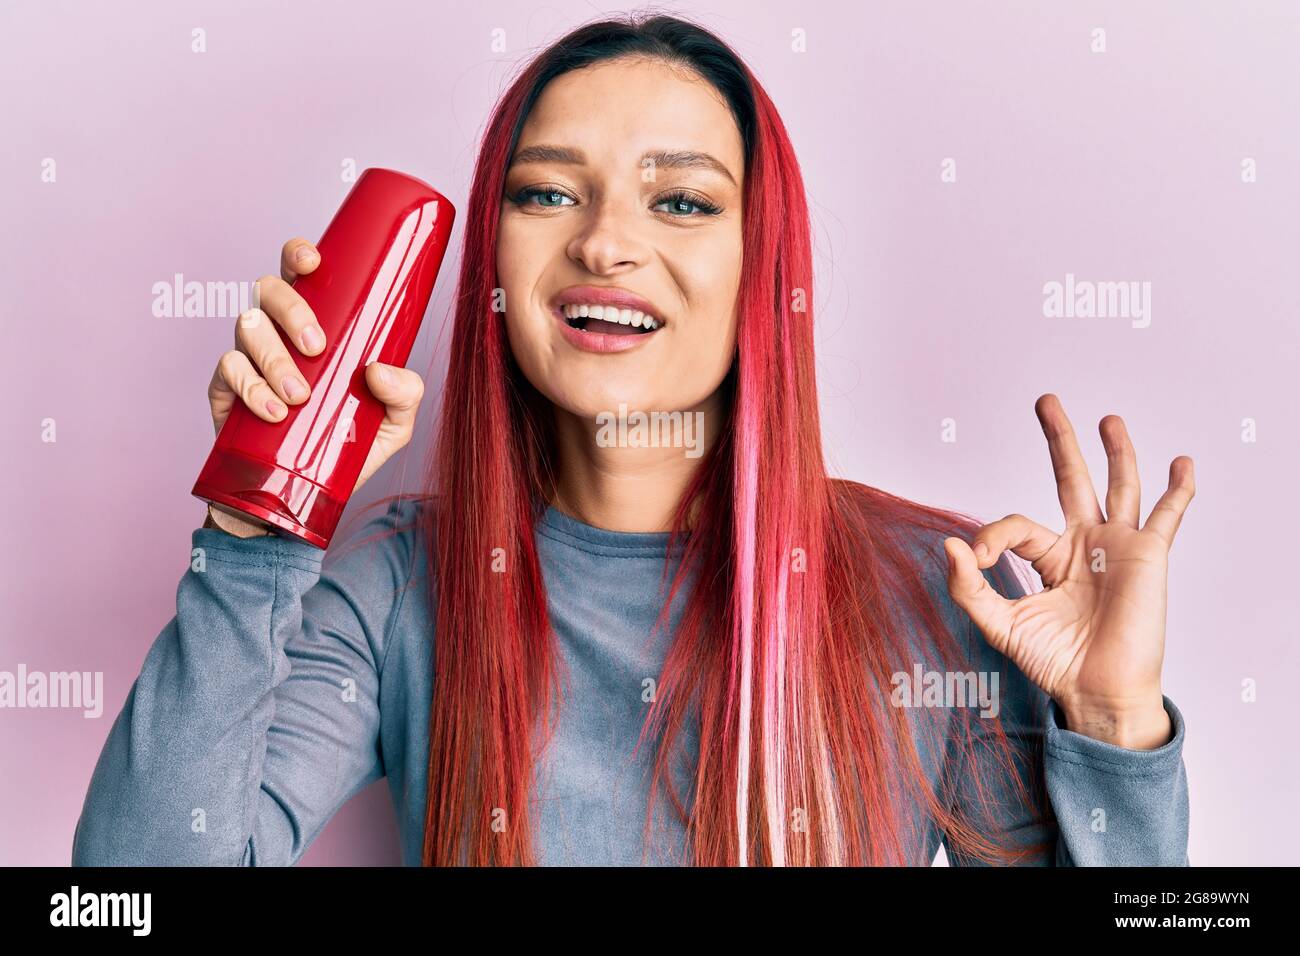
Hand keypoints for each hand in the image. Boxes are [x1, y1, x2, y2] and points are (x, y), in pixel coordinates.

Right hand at [205, 237, 425, 502]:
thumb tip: (379, 371)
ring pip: (246, 326)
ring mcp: (248, 356)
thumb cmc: (349, 445)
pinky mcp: (225, 389)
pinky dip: (251, 388)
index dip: (298, 254)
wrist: (306, 495)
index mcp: (317, 322)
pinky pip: (228, 370)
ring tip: (299, 396)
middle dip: (291, 310)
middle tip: (317, 347)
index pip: (299, 271)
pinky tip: (273, 412)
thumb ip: (404, 395)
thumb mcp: (393, 423)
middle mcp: (278, 331)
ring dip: (274, 357)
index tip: (313, 262)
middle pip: (268, 289)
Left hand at [943, 393, 1194, 748]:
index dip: (993, 536)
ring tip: (1108, 420)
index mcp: (1049, 556)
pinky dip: (1177, 490)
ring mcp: (1117, 545)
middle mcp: (1084, 543)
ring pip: (1119, 486)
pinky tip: (1182, 464)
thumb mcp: (999, 623)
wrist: (1096, 691)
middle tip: (1046, 401)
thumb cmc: (1053, 661)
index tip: (981, 559)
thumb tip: (952, 545)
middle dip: (1059, 440)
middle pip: (1070, 478)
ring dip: (1116, 451)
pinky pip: (1167, 516)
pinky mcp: (1147, 556)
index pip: (1016, 525)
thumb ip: (970, 587)